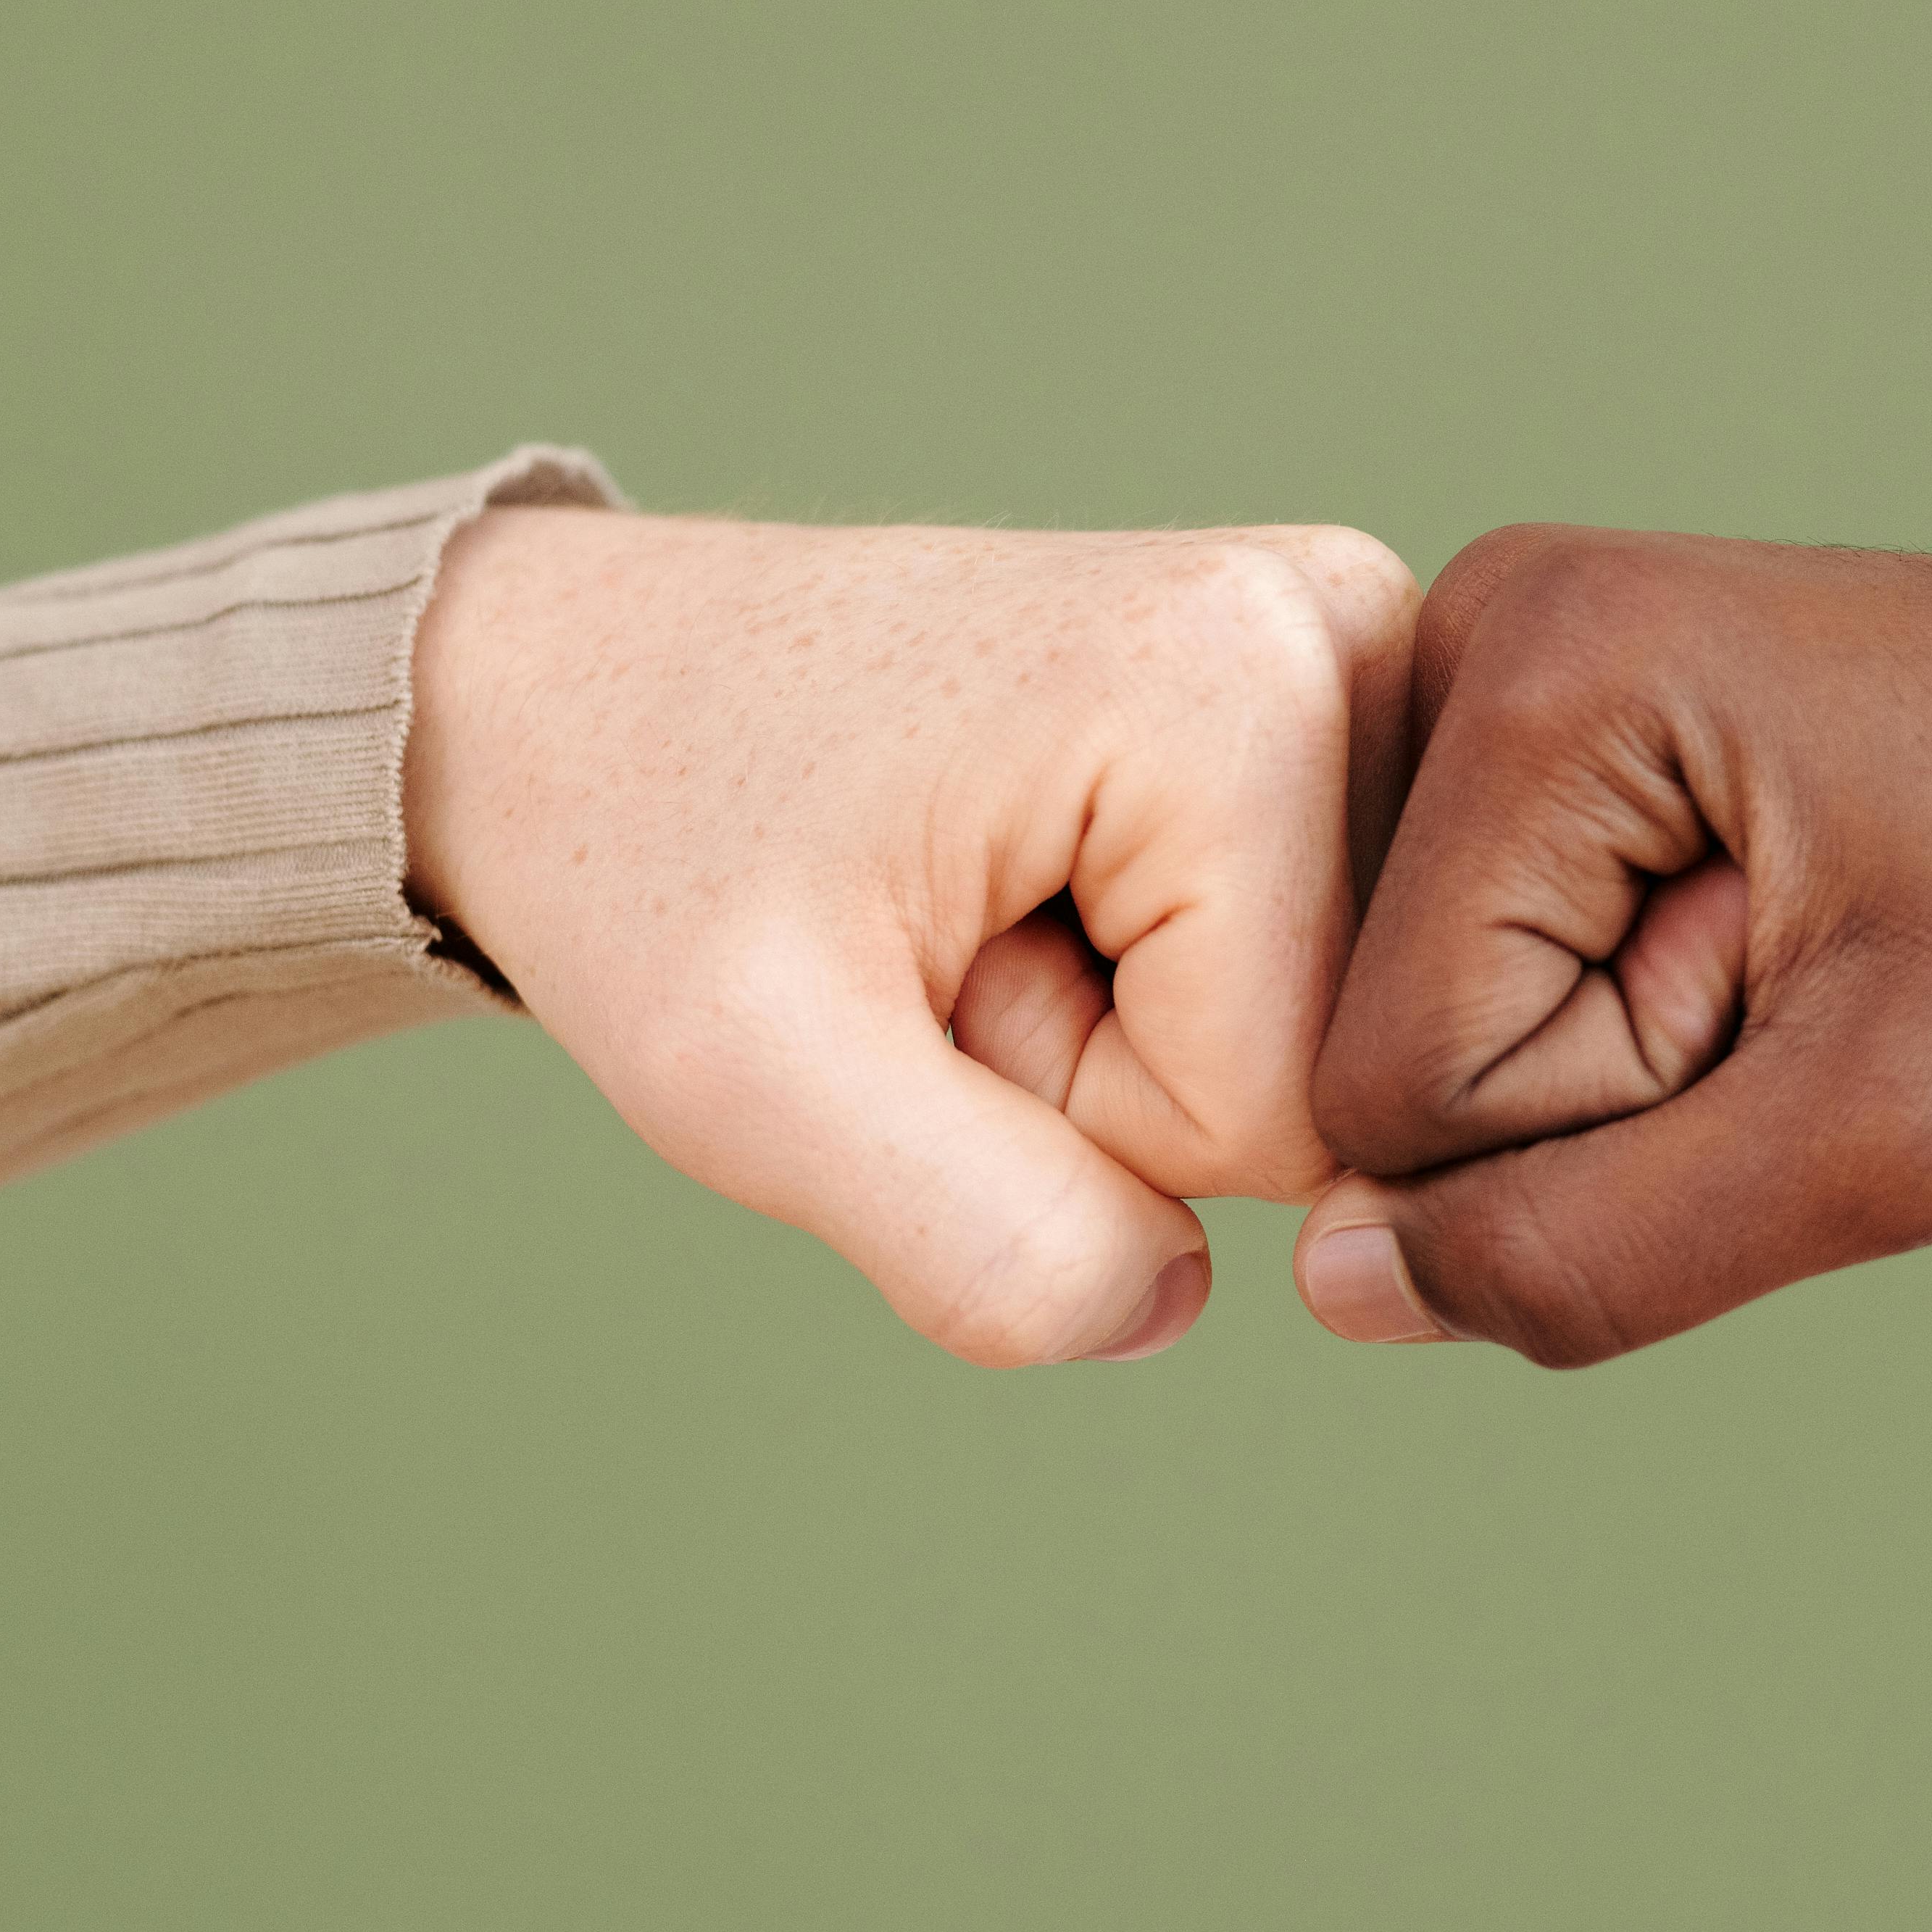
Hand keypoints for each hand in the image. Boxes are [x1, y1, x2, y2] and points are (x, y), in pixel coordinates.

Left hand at [407, 507, 1415, 1364]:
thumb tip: (1170, 1300)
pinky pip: (1314, 967)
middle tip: (948, 940)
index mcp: (1250, 678)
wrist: (575, 688)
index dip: (1087, 1115)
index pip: (1288, 1104)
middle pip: (1338, 1059)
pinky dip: (1164, 977)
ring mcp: (1356, 653)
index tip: (935, 974)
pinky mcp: (1330, 694)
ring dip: (1141, 1027)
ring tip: (978, 907)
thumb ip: (981, 1237)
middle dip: (1127, 1072)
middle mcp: (1351, 630)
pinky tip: (1039, 881)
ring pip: (1332, 1025)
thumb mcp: (751, 1078)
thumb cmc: (644, 848)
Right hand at [1293, 526, 1931, 1361]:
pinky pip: (1535, 968)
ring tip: (1851, 954)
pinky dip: (1677, 1013)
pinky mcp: (1595, 724)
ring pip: (1470, 1023)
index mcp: (1540, 663)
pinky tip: (1827, 938)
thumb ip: (1589, 1249)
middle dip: (1625, 1092)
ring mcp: (1540, 666)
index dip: (1615, 1130)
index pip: (1390, 1080)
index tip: (1825, 1004)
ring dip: (1658, 1066)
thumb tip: (1339, 1290)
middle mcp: (1495, 624)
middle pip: (1408, 1039)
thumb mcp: (1887, 1144)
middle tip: (1851, 980)